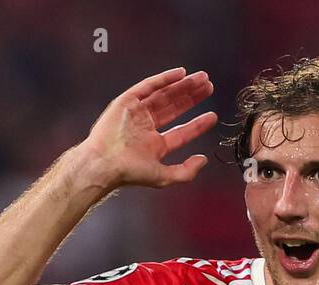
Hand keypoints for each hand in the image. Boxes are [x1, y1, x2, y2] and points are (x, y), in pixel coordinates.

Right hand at [77, 67, 216, 189]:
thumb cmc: (130, 172)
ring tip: (202, 78)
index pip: (181, 132)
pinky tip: (180, 73)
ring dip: (183, 85)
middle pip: (174, 108)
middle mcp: (146, 127)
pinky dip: (164, 78)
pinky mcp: (127, 101)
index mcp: (154, 145)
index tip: (212, 116)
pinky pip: (149, 86)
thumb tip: (203, 160)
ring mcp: (137, 113)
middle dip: (192, 97)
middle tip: (209, 87)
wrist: (105, 162)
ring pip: (164, 95)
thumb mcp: (164, 177)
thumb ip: (186, 171)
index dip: (198, 124)